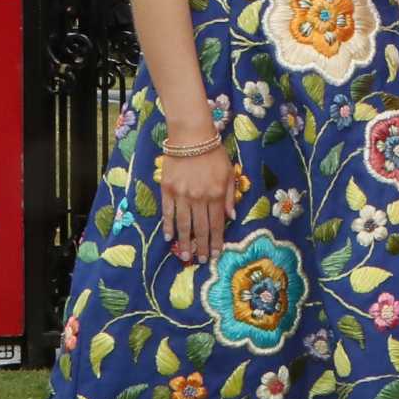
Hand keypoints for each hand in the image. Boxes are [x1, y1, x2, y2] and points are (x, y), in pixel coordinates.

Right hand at [158, 141, 236, 263]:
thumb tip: (231, 217)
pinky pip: (168, 212)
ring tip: (186, 256)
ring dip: (185, 242)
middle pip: (200, 228)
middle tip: (201, 260)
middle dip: (202, 246)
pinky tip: (169, 238)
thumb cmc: (213, 154)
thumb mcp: (229, 173)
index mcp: (216, 195)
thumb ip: (231, 196)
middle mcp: (199, 198)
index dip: (216, 240)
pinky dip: (168, 226)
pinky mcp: (167, 190)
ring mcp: (181, 195)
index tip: (216, 254)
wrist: (190, 137)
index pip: (217, 224)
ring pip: (183, 224)